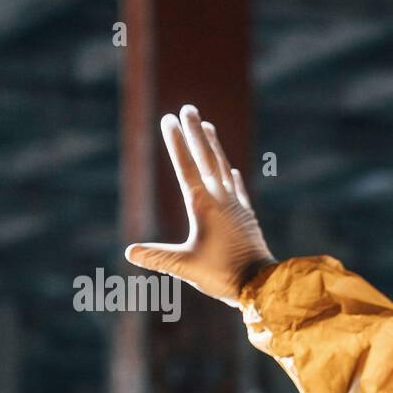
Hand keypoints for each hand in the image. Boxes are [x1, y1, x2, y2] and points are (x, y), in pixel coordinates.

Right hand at [125, 104, 274, 306]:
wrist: (261, 284)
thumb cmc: (223, 275)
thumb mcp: (185, 267)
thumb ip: (158, 257)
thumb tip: (130, 252)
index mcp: (204, 206)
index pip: (186, 167)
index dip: (176, 143)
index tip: (168, 118)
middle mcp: (222, 200)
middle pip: (207, 159)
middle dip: (195, 133)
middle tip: (188, 108)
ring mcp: (237, 207)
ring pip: (224, 169)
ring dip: (215, 147)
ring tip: (209, 127)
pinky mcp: (247, 217)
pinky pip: (238, 189)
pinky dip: (232, 176)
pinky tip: (233, 170)